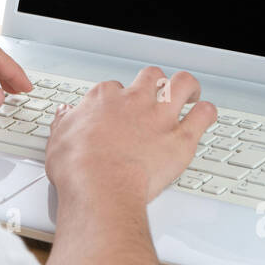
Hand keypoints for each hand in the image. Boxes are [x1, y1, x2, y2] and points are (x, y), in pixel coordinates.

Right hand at [44, 66, 216, 203]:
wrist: (100, 188)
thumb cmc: (78, 170)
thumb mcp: (57, 141)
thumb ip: (64, 123)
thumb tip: (66, 114)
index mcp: (104, 99)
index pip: (114, 88)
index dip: (118, 99)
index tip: (118, 110)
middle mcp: (135, 101)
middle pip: (151, 76)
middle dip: (155, 81)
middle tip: (157, 92)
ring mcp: (160, 117)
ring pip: (183, 84)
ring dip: (188, 87)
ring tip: (190, 93)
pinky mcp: (181, 139)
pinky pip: (203, 116)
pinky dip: (207, 113)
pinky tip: (205, 115)